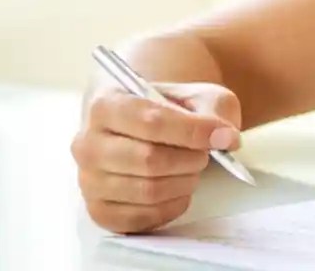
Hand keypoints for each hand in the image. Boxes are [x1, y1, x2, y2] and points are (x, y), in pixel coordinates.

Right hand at [71, 81, 242, 232]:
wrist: (142, 128)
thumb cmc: (170, 111)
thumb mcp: (196, 96)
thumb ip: (213, 109)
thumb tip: (226, 138)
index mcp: (106, 105)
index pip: (151, 121)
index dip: (193, 131)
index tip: (224, 136)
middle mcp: (88, 144)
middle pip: (149, 160)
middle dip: (190, 159)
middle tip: (205, 154)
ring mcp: (89, 181)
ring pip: (148, 191)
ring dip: (184, 182)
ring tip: (191, 169)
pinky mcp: (99, 211)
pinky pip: (143, 218)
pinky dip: (172, 206)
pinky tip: (178, 189)